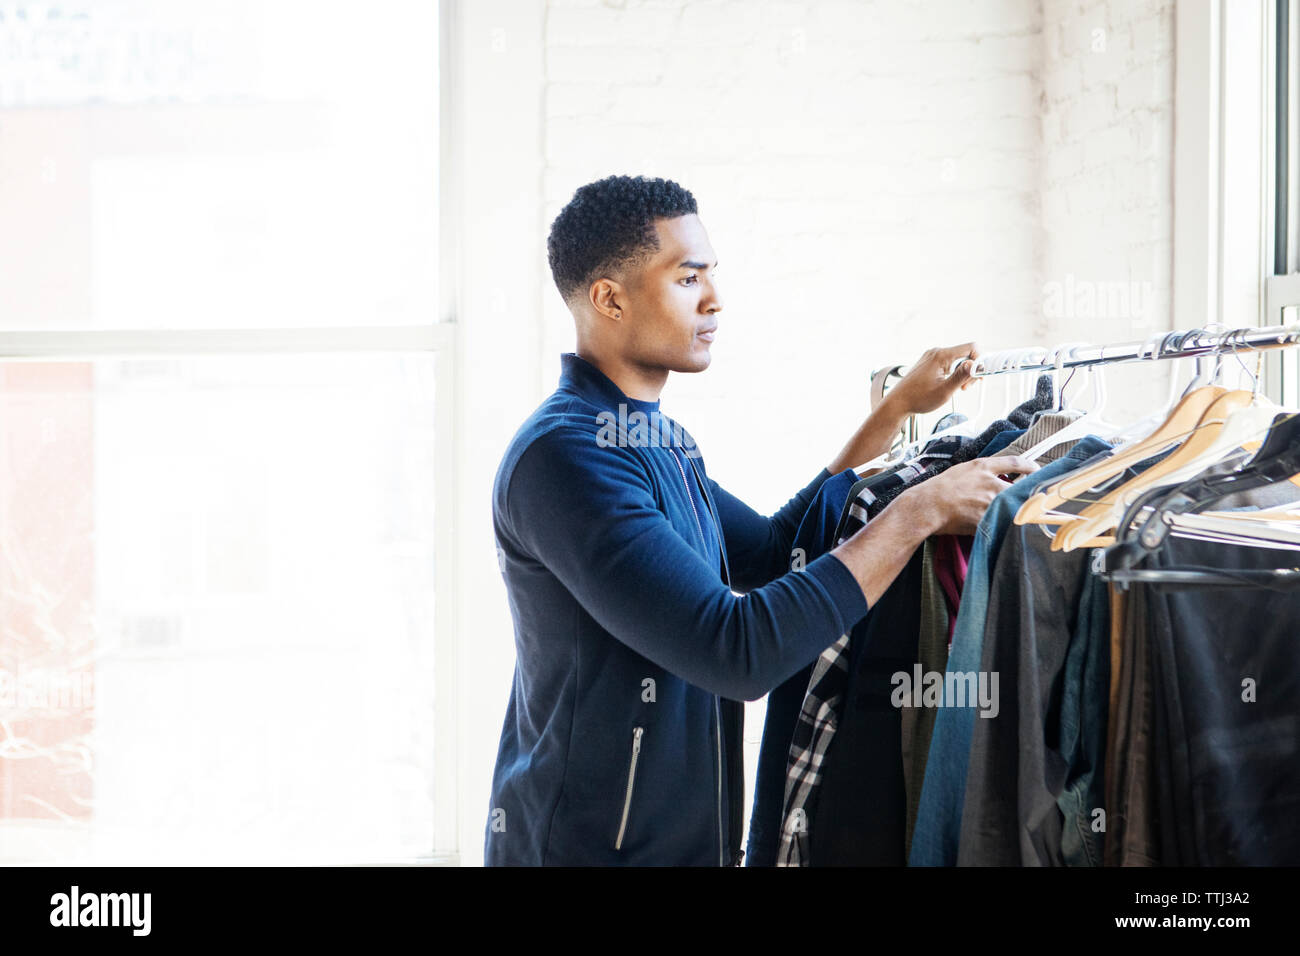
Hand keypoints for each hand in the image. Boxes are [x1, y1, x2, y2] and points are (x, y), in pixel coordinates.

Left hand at [886, 342, 979, 415]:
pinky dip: (953, 373)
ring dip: (962, 373)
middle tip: (965, 388)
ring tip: (956, 389)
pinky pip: (949, 363)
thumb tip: (975, 364)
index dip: (980, 361)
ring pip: (957, 360)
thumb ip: (961, 376)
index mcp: (941, 356)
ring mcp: (932, 357)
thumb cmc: (918, 398)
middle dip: (970, 370)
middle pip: (965, 354)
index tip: (979, 377)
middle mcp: (936, 352)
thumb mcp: (944, 390)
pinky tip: (948, 385)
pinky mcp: (929, 363)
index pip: (971, 348)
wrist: (898, 403)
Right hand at [905, 455, 1038, 535]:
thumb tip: (991, 478)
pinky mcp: (986, 518)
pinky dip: (998, 526)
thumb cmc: (937, 488)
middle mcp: (990, 482)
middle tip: (1030, 500)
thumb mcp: (959, 471)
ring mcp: (989, 501)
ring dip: (1012, 512)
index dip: (1028, 466)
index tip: (1036, 469)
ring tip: (1013, 516)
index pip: (1014, 462)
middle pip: (1019, 489)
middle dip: (1025, 495)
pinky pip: (998, 523)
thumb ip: (978, 473)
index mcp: (982, 467)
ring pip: (1011, 507)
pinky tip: (996, 528)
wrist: (927, 506)